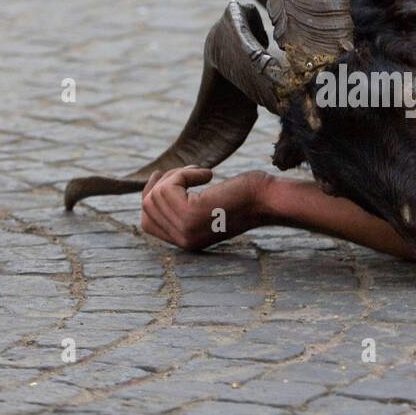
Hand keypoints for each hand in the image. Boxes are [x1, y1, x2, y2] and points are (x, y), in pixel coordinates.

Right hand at [139, 167, 271, 249]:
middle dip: (163, 183)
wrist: (268, 201)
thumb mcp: (205, 206)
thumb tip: (151, 186)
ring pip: (155, 195)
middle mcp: (182, 241)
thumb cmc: (244, 197)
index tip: (162, 178)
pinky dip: (184, 173)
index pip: (147, 224)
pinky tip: (207, 174)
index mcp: (185, 242)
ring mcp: (186, 230)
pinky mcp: (192, 214)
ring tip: (201, 173)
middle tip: (190, 172)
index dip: (150, 198)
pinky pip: (169, 187)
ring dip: (176, 175)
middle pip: (148, 207)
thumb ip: (180, 206)